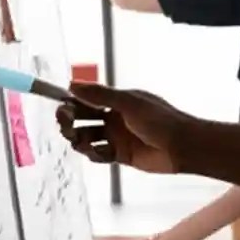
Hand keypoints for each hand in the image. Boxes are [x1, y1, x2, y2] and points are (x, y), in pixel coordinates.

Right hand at [55, 83, 188, 173]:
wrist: (182, 146)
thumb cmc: (160, 119)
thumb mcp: (129, 102)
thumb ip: (101, 95)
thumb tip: (72, 84)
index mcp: (117, 100)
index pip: (87, 98)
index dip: (71, 101)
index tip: (57, 103)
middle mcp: (114, 117)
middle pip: (83, 118)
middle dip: (70, 120)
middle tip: (64, 121)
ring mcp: (117, 136)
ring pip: (87, 137)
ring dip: (78, 138)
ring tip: (78, 139)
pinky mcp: (120, 155)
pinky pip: (99, 154)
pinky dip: (92, 153)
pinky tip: (93, 151)